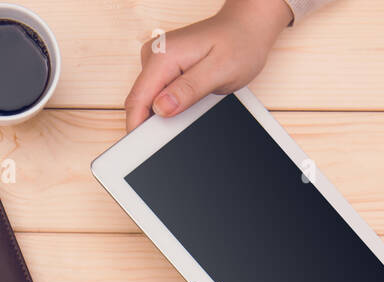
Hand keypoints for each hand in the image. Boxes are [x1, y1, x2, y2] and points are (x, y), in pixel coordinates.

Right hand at [124, 0, 293, 129]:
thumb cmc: (239, 44)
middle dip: (151, 124)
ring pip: (148, 101)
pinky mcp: (163, 68)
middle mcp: (154, 56)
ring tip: (188, 114)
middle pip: (139, 102)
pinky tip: (186, 105)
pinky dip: (168, 106)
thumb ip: (189, 89)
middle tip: (175, 138)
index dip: (138, 128)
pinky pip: (157, 94)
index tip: (145, 150)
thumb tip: (162, 108)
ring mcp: (157, 61)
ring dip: (162, 115)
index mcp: (164, 56)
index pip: (137, 100)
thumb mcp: (219, 70)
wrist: (247, 29)